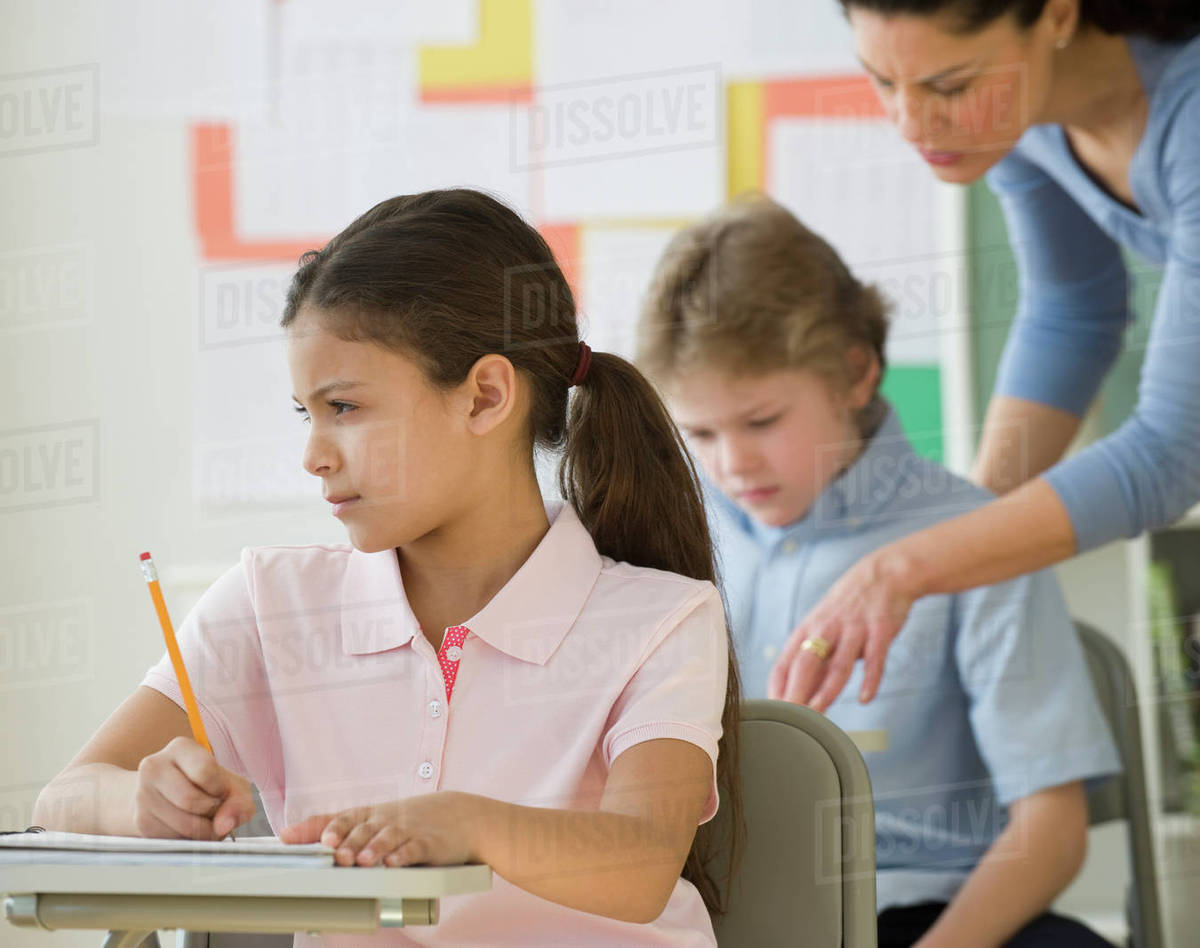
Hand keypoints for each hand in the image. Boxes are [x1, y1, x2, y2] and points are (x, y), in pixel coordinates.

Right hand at [132, 736, 255, 838]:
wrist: (164, 796)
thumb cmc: (205, 786)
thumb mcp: (231, 786)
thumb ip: (239, 802)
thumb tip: (224, 825)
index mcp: (181, 748)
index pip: (205, 770)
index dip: (220, 789)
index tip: (220, 791)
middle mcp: (154, 766)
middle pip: (191, 800)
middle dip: (211, 814)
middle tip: (213, 810)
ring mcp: (142, 794)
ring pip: (182, 825)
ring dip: (201, 832)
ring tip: (202, 820)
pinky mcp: (139, 820)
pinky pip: (171, 839)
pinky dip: (186, 840)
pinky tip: (186, 827)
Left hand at [279, 792, 480, 867]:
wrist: (462, 816)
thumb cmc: (413, 821)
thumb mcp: (380, 821)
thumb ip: (345, 830)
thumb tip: (301, 840)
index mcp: (371, 815)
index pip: (338, 817)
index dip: (314, 827)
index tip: (288, 836)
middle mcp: (386, 820)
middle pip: (361, 827)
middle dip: (344, 839)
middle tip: (331, 851)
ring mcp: (408, 830)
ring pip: (386, 837)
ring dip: (372, 848)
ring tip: (360, 861)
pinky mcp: (429, 843)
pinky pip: (414, 848)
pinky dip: (403, 855)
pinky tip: (393, 863)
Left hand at [768, 548, 918, 710]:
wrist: (885, 574)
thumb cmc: (849, 608)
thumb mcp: (825, 630)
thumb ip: (817, 664)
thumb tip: (801, 697)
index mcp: (808, 630)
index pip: (784, 663)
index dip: (776, 688)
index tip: (772, 713)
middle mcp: (826, 629)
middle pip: (806, 664)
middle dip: (796, 692)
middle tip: (790, 719)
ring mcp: (853, 629)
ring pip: (838, 664)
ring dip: (827, 690)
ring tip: (818, 713)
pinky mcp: (880, 630)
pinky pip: (875, 658)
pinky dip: (870, 678)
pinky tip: (865, 698)